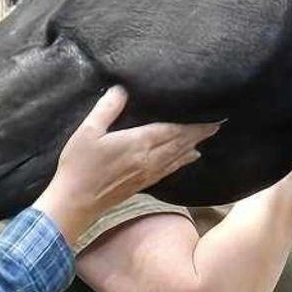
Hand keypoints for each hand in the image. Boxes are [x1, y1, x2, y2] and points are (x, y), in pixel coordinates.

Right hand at [33, 86, 219, 241]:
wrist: (75, 202)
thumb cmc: (79, 166)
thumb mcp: (88, 131)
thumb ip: (107, 109)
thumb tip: (121, 89)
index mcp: (138, 143)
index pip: (172, 130)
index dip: (192, 124)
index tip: (210, 117)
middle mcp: (148, 159)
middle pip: (180, 144)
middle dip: (199, 134)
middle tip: (216, 124)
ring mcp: (146, 174)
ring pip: (177, 158)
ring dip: (193, 146)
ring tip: (207, 138)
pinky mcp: (141, 185)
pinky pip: (169, 170)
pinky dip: (182, 162)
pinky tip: (188, 159)